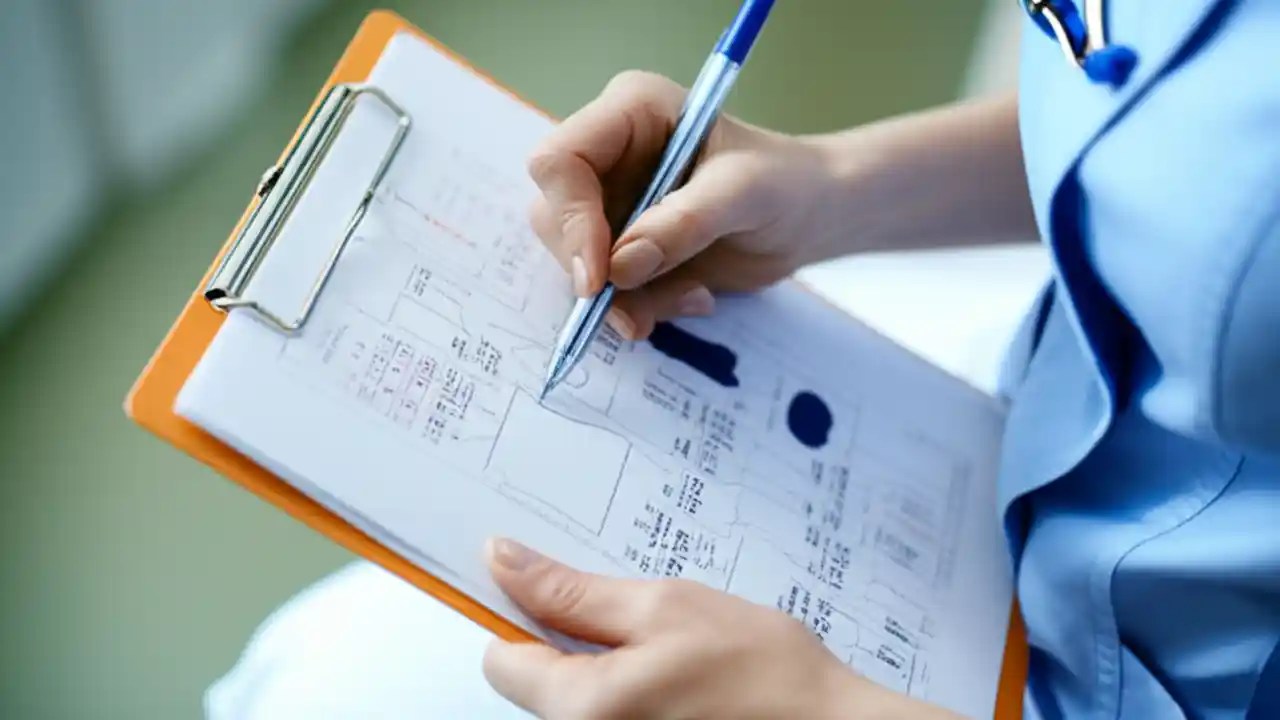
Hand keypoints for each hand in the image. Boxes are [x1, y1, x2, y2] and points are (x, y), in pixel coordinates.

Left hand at [481, 538, 958, 718]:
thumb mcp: (662, 606)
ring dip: (601, 655)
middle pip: (534, 678)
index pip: (500, 657)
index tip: (546, 580)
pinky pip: (607, 707)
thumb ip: (572, 591)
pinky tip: (675, 667)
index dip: (520, 610)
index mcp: (580, 711)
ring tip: (665, 638)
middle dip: (568, 634)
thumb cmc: (760, 669)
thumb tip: (503, 562)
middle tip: (632, 609)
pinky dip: (627, 679)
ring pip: (572, 692)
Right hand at [527, 71, 840, 339]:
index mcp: (629, 113)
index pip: (559, 162)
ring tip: (695, 295)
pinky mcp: (623, 246)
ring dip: (628, 297)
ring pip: (576, 261)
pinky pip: (606, 289)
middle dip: (597, 270)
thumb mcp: (743, 194)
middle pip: (554, 217)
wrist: (811, 217)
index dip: (570, 219)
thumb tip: (619, 267)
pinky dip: (643, 307)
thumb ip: (682, 224)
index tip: (600, 276)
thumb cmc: (786, 183)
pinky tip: (694, 295)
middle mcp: (608, 155)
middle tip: (642, 306)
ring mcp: (611, 203)